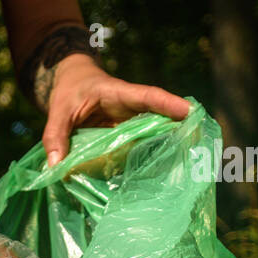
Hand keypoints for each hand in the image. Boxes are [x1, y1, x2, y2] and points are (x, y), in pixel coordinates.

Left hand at [42, 55, 189, 166]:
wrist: (73, 85)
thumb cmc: (69, 92)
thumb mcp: (58, 111)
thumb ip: (56, 135)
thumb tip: (55, 166)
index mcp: (119, 94)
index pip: (148, 96)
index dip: (168, 103)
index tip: (189, 110)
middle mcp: (132, 108)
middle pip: (162, 115)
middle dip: (182, 126)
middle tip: (202, 141)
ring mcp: (133, 122)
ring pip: (157, 131)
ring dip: (172, 143)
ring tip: (192, 160)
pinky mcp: (129, 135)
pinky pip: (143, 144)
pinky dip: (152, 155)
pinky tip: (162, 172)